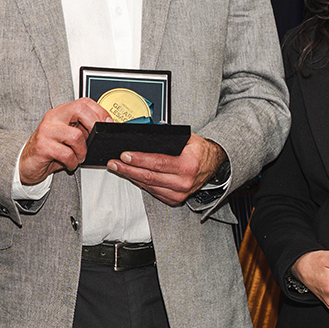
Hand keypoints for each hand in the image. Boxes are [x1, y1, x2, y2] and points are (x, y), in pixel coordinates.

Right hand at [19, 98, 108, 185]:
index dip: (100, 111)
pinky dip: (73, 162)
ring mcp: (46, 131)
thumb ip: (82, 129)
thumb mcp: (67, 136)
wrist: (27, 163)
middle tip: (94, 140)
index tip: (107, 123)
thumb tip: (102, 129)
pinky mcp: (42, 146)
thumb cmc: (49, 150)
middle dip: (94, 125)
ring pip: (77, 136)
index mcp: (61, 112)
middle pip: (80, 110)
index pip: (84, 102)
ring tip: (78, 157)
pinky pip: (67, 154)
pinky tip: (69, 163)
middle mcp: (53, 117)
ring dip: (82, 151)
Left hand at [107, 134, 222, 205]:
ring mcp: (180, 193)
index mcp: (188, 165)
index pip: (158, 163)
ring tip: (118, 168)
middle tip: (114, 162)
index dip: (139, 159)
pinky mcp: (175, 199)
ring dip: (131, 176)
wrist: (214, 166)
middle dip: (128, 169)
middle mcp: (184, 182)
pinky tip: (131, 175)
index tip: (124, 155)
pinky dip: (140, 183)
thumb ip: (170, 134)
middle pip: (150, 176)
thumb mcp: (189, 138)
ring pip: (149, 185)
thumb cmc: (200, 151)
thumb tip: (152, 128)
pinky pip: (153, 191)